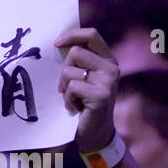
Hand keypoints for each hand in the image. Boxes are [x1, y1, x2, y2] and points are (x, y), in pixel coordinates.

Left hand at [55, 27, 119, 152]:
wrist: (97, 133)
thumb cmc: (86, 104)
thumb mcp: (86, 78)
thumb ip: (80, 61)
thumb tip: (59, 42)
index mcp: (108, 60)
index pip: (92, 35)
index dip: (72, 35)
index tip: (56, 43)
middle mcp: (112, 68)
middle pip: (75, 52)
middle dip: (64, 70)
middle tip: (68, 87)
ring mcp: (108, 82)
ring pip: (70, 71)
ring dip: (65, 88)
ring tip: (74, 99)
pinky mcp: (101, 95)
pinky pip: (72, 87)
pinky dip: (68, 100)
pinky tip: (76, 108)